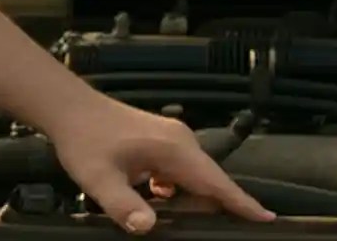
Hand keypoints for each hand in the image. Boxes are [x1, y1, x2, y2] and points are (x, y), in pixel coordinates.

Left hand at [50, 98, 275, 234]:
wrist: (68, 108)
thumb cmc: (84, 140)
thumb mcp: (99, 178)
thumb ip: (124, 205)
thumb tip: (148, 228)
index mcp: (175, 149)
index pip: (217, 182)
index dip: (243, 203)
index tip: (268, 220)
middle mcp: (181, 141)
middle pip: (208, 183)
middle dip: (206, 210)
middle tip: (188, 226)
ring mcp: (172, 139)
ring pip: (192, 179)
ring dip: (184, 201)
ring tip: (165, 216)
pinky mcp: (160, 142)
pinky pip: (178, 173)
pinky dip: (172, 190)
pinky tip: (151, 200)